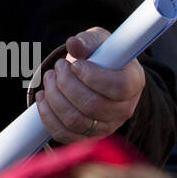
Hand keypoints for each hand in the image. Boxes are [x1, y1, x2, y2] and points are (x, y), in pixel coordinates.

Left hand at [34, 27, 144, 143]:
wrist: (95, 74)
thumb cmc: (100, 56)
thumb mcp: (98, 42)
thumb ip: (87, 41)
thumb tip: (74, 44)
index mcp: (133, 82)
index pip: (119, 88)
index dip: (93, 77)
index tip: (75, 64)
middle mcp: (124, 109)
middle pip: (93, 106)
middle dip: (67, 84)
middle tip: (59, 67)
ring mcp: (106, 126)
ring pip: (75, 121)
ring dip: (54, 97)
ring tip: (49, 78)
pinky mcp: (87, 136)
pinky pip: (64, 134)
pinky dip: (47, 115)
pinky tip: (43, 96)